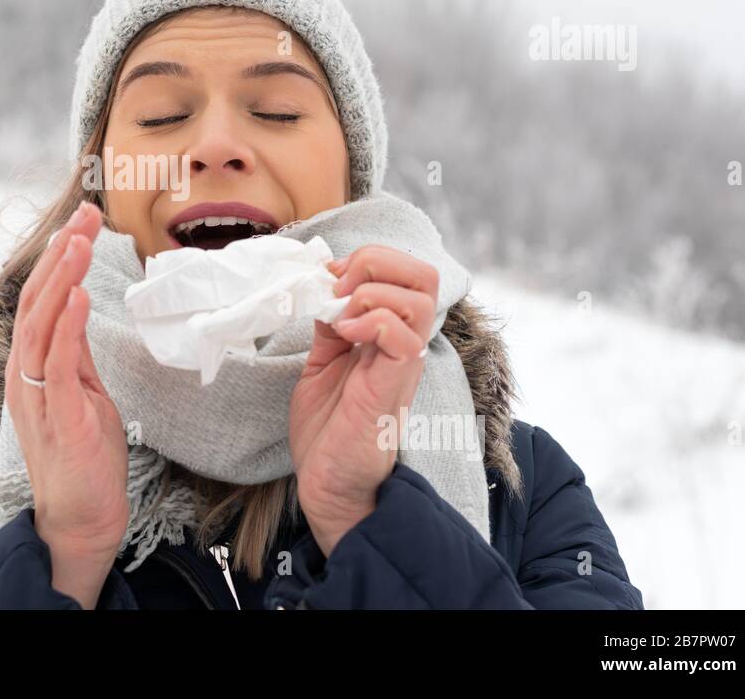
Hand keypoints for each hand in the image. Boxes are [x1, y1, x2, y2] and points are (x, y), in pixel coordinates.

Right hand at [4, 202, 130, 599]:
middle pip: (35, 302)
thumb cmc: (85, 457)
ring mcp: (36, 396)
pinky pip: (58, 363)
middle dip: (60, 255)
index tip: (83, 223)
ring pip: (41, 325)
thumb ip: (76, 353)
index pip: (39, 301)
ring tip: (79, 242)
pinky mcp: (57, 417)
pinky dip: (67, 325)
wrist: (82, 518)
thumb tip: (80, 308)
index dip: (58, 259)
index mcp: (31, 367)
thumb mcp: (84, 392)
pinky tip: (78, 295)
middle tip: (85, 216)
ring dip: (61, 279)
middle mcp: (24, 376)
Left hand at [289, 244, 439, 558]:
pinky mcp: (394, 384)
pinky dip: (371, 320)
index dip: (366, 260)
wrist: (327, 483)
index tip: (328, 279)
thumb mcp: (321, 362)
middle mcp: (404, 342)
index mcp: (389, 333)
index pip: (405, 271)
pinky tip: (345, 334)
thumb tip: (323, 287)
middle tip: (339, 287)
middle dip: (376, 262)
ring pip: (419, 295)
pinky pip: (403, 335)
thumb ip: (328, 324)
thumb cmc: (327, 429)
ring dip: (371, 291)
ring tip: (342, 314)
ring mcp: (403, 362)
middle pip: (423, 273)